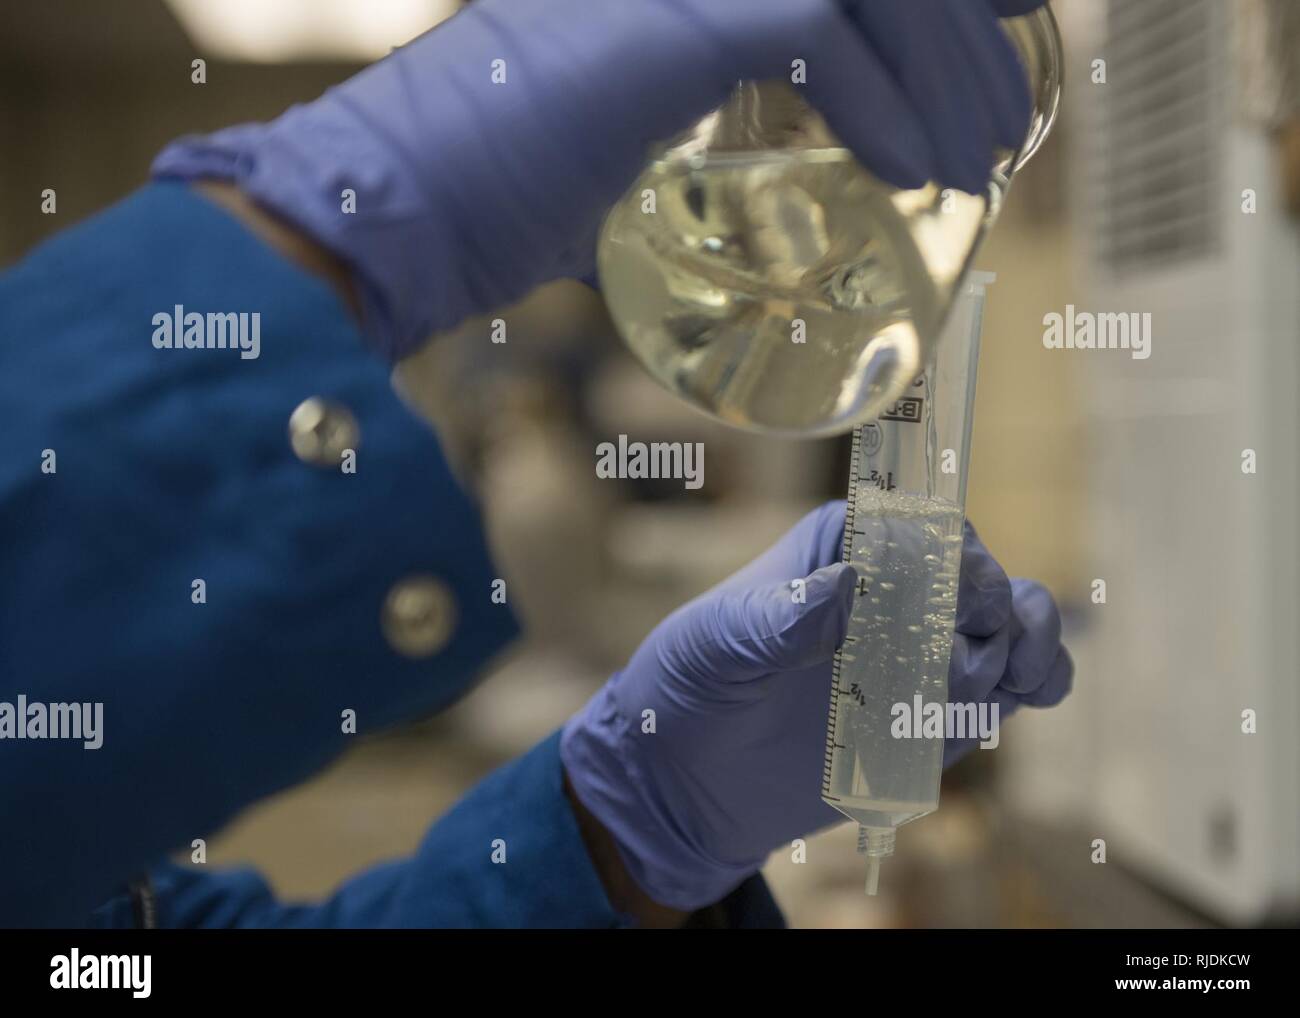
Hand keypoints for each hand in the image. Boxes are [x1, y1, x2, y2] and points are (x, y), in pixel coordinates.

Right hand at [153, 0, 1045, 357]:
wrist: (399, 201)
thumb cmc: (493, 190)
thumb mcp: (630, 149)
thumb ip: (708, 136)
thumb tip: (778, 189)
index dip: (932, 11)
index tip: (985, 54)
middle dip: (967, 27)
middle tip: (1004, 116)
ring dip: (950, 69)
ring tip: (983, 155)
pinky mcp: (674, 18)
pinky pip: (821, 36)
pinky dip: (891, 107)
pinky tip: (920, 170)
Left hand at [561, 500, 1071, 911]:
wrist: (686, 780)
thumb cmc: (689, 686)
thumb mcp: (717, 643)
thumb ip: (779, 617)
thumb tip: (848, 584)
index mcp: (842, 547)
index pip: (923, 529)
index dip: (953, 559)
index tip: (954, 604)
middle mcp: (893, 589)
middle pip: (981, 576)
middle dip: (989, 614)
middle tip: (957, 668)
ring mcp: (922, 650)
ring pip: (1013, 623)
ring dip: (1027, 646)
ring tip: (998, 684)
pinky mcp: (938, 711)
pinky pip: (1010, 685)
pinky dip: (1035, 682)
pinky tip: (1026, 695)